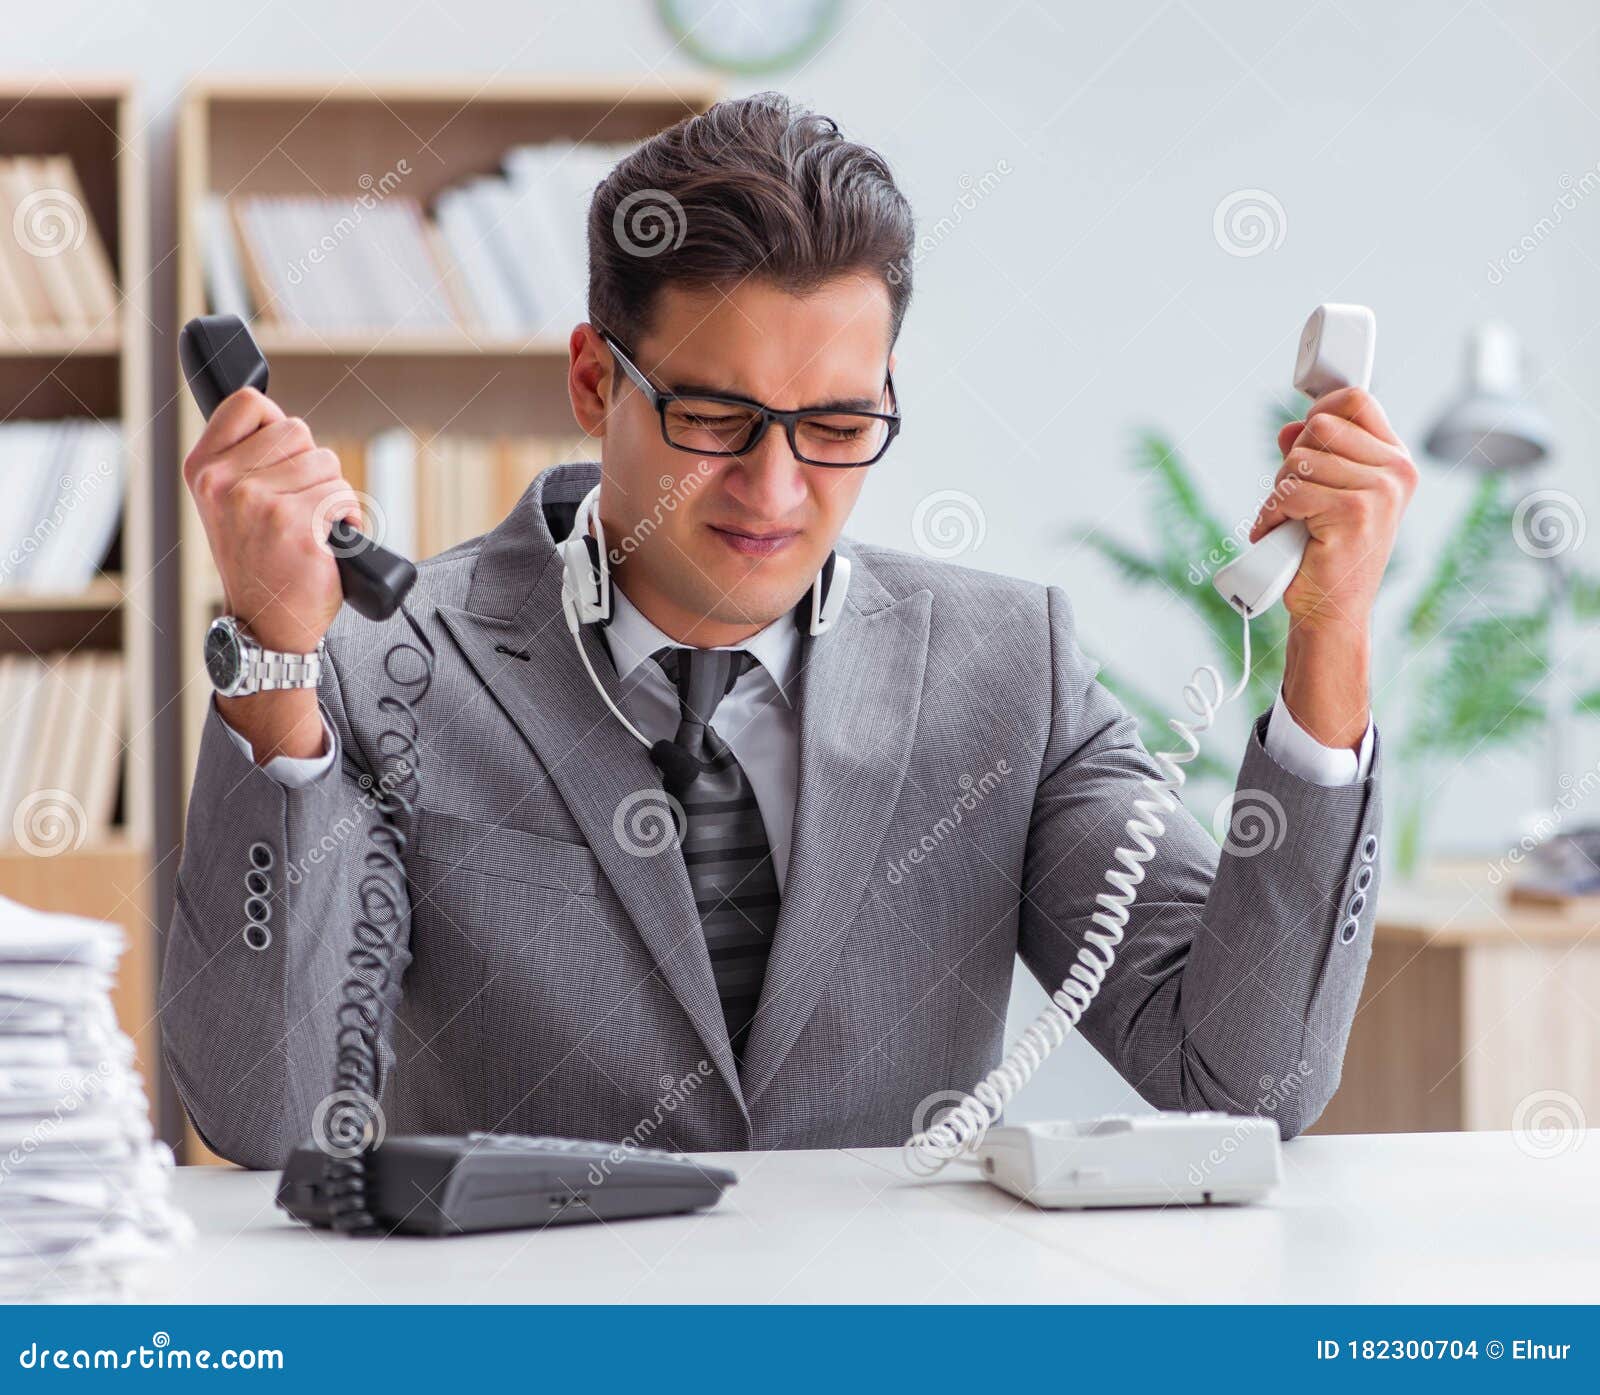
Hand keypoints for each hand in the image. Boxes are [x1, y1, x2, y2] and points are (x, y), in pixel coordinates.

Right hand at [182, 387, 361, 655]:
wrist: (267, 622)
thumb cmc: (260, 559)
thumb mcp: (230, 500)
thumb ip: (246, 456)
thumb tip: (278, 414)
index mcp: (202, 469)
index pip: (249, 402)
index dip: (277, 426)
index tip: (278, 461)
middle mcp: (223, 483)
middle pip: (298, 430)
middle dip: (309, 467)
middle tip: (294, 509)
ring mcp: (258, 504)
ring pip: (327, 463)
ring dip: (330, 495)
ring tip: (308, 528)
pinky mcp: (297, 527)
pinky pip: (344, 496)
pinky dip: (348, 518)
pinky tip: (326, 542)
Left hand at [1248, 387, 1417, 749]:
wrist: (1331, 610)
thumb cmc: (1325, 552)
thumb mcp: (1322, 495)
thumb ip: (1312, 457)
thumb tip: (1289, 429)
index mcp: (1395, 460)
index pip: (1356, 400)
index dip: (1319, 411)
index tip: (1300, 439)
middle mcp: (1396, 471)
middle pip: (1320, 425)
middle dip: (1291, 460)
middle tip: (1292, 496)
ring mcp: (1380, 491)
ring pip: (1300, 459)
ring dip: (1278, 492)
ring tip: (1286, 520)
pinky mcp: (1354, 512)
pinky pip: (1292, 491)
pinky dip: (1271, 513)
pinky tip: (1275, 532)